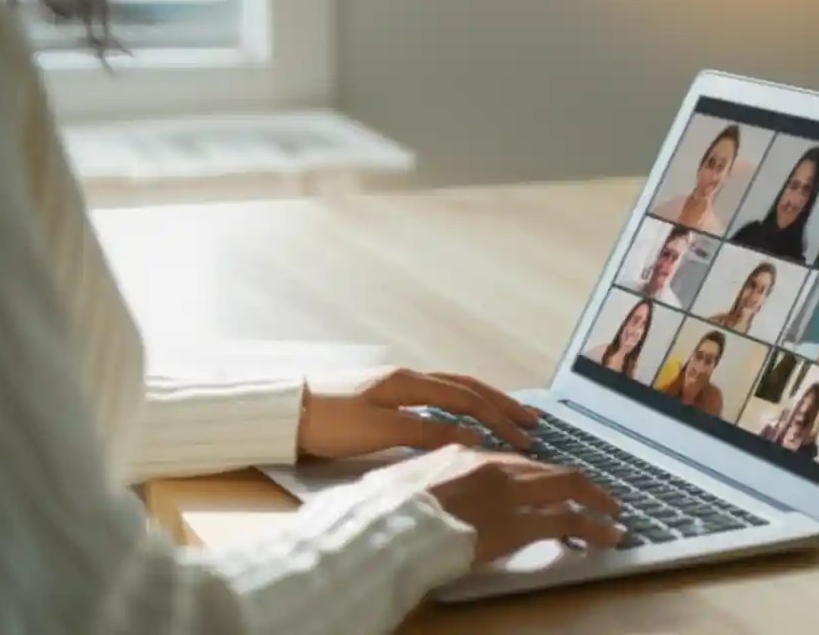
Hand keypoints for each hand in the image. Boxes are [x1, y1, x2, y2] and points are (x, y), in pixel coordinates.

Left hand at [297, 367, 539, 458]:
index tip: (524, 439)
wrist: (284, 414)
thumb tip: (472, 435)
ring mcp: (398, 385)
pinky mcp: (386, 396)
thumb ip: (425, 432)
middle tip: (534, 422)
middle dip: (503, 405)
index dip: (498, 420)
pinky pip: (438, 396)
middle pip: (467, 388)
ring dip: (486, 402)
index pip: (467, 400)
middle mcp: (409, 378)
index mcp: (409, 383)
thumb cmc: (328, 423)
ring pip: (454, 389)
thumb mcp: (378, 431)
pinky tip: (468, 416)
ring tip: (511, 414)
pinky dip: (463, 405)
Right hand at [368, 445, 623, 562]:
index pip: (515, 461)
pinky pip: (567, 522)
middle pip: (550, 470)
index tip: (550, 483)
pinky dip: (593, 528)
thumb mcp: (404, 481)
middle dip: (580, 485)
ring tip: (613, 516)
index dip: (539, 474)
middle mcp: (495, 467)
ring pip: (568, 490)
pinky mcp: (519, 524)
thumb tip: (427, 480)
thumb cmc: (387, 509)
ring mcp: (509, 493)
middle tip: (599, 496)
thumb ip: (428, 477)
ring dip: (595, 503)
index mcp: (466, 455)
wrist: (390, 526)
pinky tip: (607, 537)